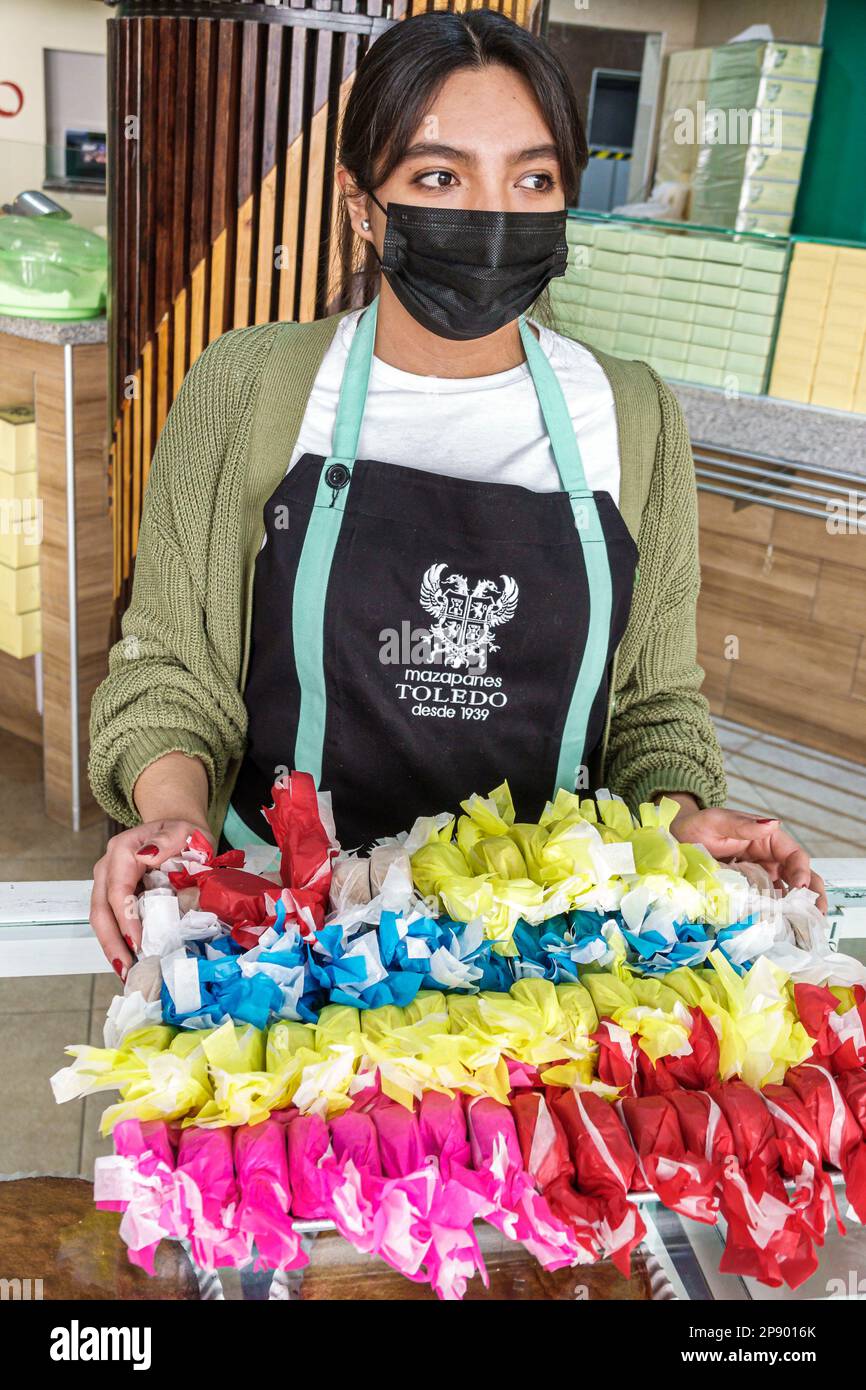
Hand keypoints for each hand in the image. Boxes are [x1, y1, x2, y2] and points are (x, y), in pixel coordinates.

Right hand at [89, 818, 214, 978]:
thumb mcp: (184, 830)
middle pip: (100, 911)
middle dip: (111, 943)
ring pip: (101, 920)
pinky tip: (130, 962)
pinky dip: (119, 942)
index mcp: (122, 851)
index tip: (137, 944)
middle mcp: (108, 868)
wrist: (177, 831)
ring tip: (127, 974)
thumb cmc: (182, 833)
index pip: (117, 891)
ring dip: (112, 948)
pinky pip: (111, 922)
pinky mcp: (114, 896)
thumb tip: (147, 856)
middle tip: (127, 970)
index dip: (125, 920)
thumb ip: (168, 840)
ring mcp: (108, 883)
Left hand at [666, 798, 825, 911]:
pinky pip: (767, 901)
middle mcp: (767, 857)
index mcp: (766, 838)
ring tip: (808, 926)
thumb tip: (773, 824)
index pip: (793, 855)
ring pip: (787, 891)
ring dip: (799, 908)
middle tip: (818, 913)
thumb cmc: (695, 826)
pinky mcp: (748, 889)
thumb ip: (742, 824)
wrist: (674, 838)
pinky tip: (782, 928)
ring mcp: (759, 875)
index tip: (799, 888)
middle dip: (812, 893)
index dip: (801, 871)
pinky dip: (777, 913)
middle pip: (799, 875)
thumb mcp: (716, 821)